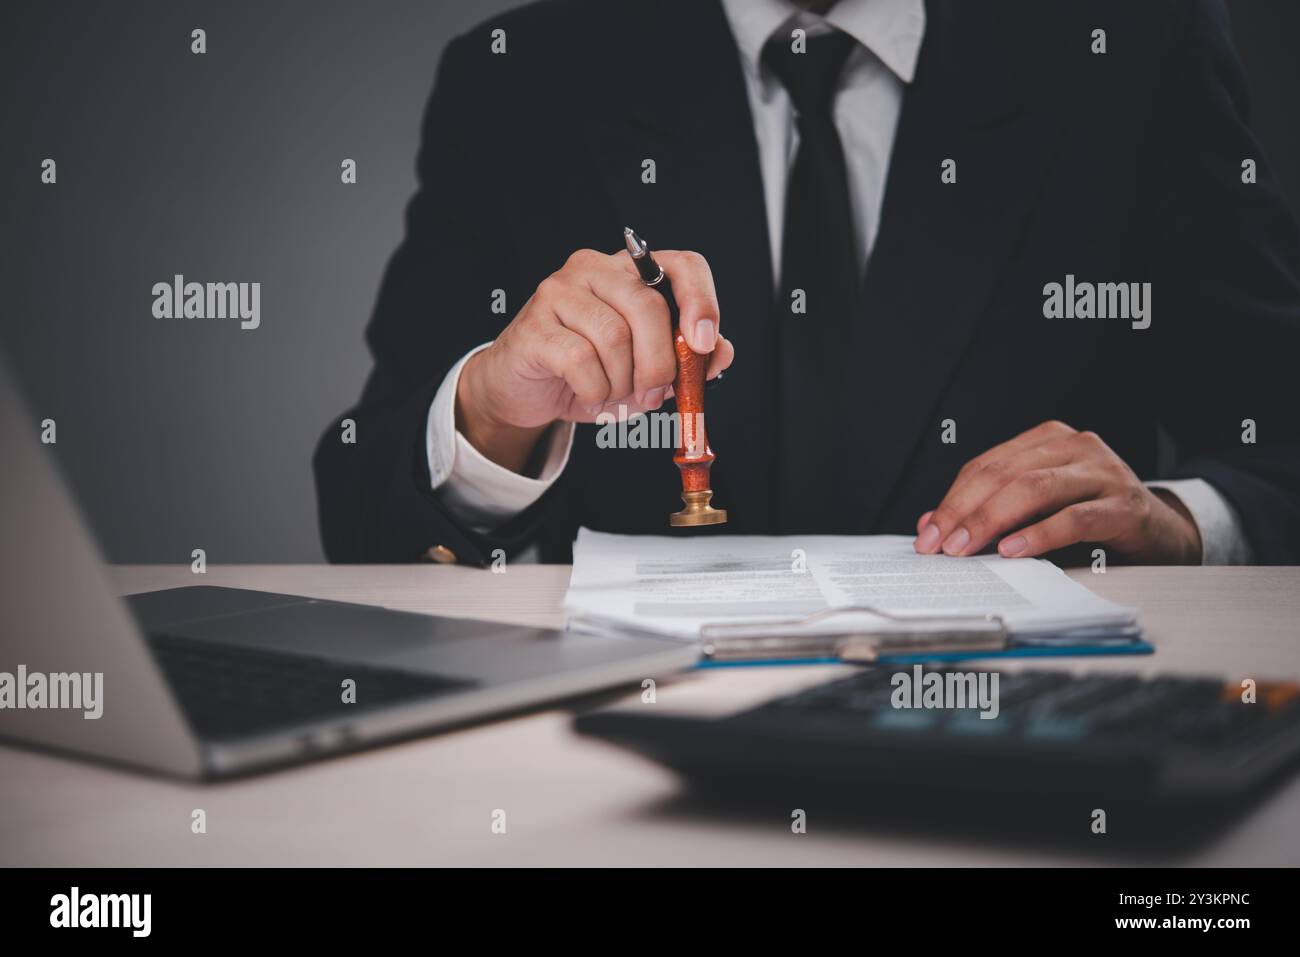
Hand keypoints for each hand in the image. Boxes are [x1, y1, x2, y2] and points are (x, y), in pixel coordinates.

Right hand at [456, 248, 732, 471]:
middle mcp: (595, 269)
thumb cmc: (586, 374)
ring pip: (614, 336)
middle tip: (654, 394)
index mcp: (630, 272)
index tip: (705, 343)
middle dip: (660, 362)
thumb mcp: (645, 371)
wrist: (523, 390)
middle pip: (647, 307)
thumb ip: (686, 360)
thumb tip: (721, 353)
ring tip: (613, 394)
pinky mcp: (535, 324)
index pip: (682, 265)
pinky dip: (595, 390)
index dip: (701, 301)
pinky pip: (580, 359)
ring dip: (622, 381)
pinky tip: (590, 395)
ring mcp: (560, 291)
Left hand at [913, 420, 1201, 563]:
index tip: (927, 533)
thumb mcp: (1038, 509)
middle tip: (940, 545)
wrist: (1163, 534)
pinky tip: (1012, 551)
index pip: (987, 465)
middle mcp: (1077, 447)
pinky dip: (1039, 535)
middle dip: (965, 511)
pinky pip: (1074, 518)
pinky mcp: (1125, 505)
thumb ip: (991, 510)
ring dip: (993, 520)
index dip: (952, 499)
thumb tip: (931, 524)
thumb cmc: (1092, 519)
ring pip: (1035, 489)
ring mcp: (1104, 472)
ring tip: (965, 548)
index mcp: (1049, 440)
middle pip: (1005, 474)